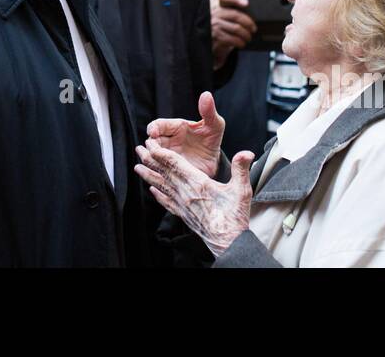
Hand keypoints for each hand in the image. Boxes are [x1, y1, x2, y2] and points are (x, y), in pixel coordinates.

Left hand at [135, 143, 253, 257]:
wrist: (228, 242)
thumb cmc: (234, 217)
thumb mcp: (242, 190)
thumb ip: (241, 169)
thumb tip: (247, 153)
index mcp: (197, 183)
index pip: (174, 163)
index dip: (161, 152)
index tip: (150, 142)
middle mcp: (185, 193)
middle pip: (164, 172)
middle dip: (150, 159)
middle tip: (139, 148)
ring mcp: (182, 205)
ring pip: (161, 186)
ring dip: (148, 175)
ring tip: (137, 167)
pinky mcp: (183, 214)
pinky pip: (167, 202)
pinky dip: (158, 195)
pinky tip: (152, 191)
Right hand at [144, 91, 224, 178]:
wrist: (214, 161)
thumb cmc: (212, 139)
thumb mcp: (215, 125)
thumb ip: (209, 111)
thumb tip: (206, 94)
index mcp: (175, 127)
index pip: (158, 125)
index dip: (154, 128)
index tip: (153, 132)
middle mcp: (167, 141)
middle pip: (151, 142)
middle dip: (150, 145)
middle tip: (153, 150)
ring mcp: (166, 155)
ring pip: (151, 156)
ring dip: (150, 159)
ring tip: (153, 162)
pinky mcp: (168, 169)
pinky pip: (157, 171)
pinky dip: (155, 172)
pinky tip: (157, 175)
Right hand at [210, 0, 254, 67]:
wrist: (208, 40)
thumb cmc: (220, 24)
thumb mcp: (222, 13)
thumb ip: (232, 6)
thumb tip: (248, 7)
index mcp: (215, 3)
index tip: (247, 3)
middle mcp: (213, 13)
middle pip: (236, 15)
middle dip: (248, 22)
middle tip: (254, 28)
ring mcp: (213, 25)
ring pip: (236, 28)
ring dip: (246, 34)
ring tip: (249, 37)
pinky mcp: (214, 36)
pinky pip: (232, 39)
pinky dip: (240, 42)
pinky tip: (242, 43)